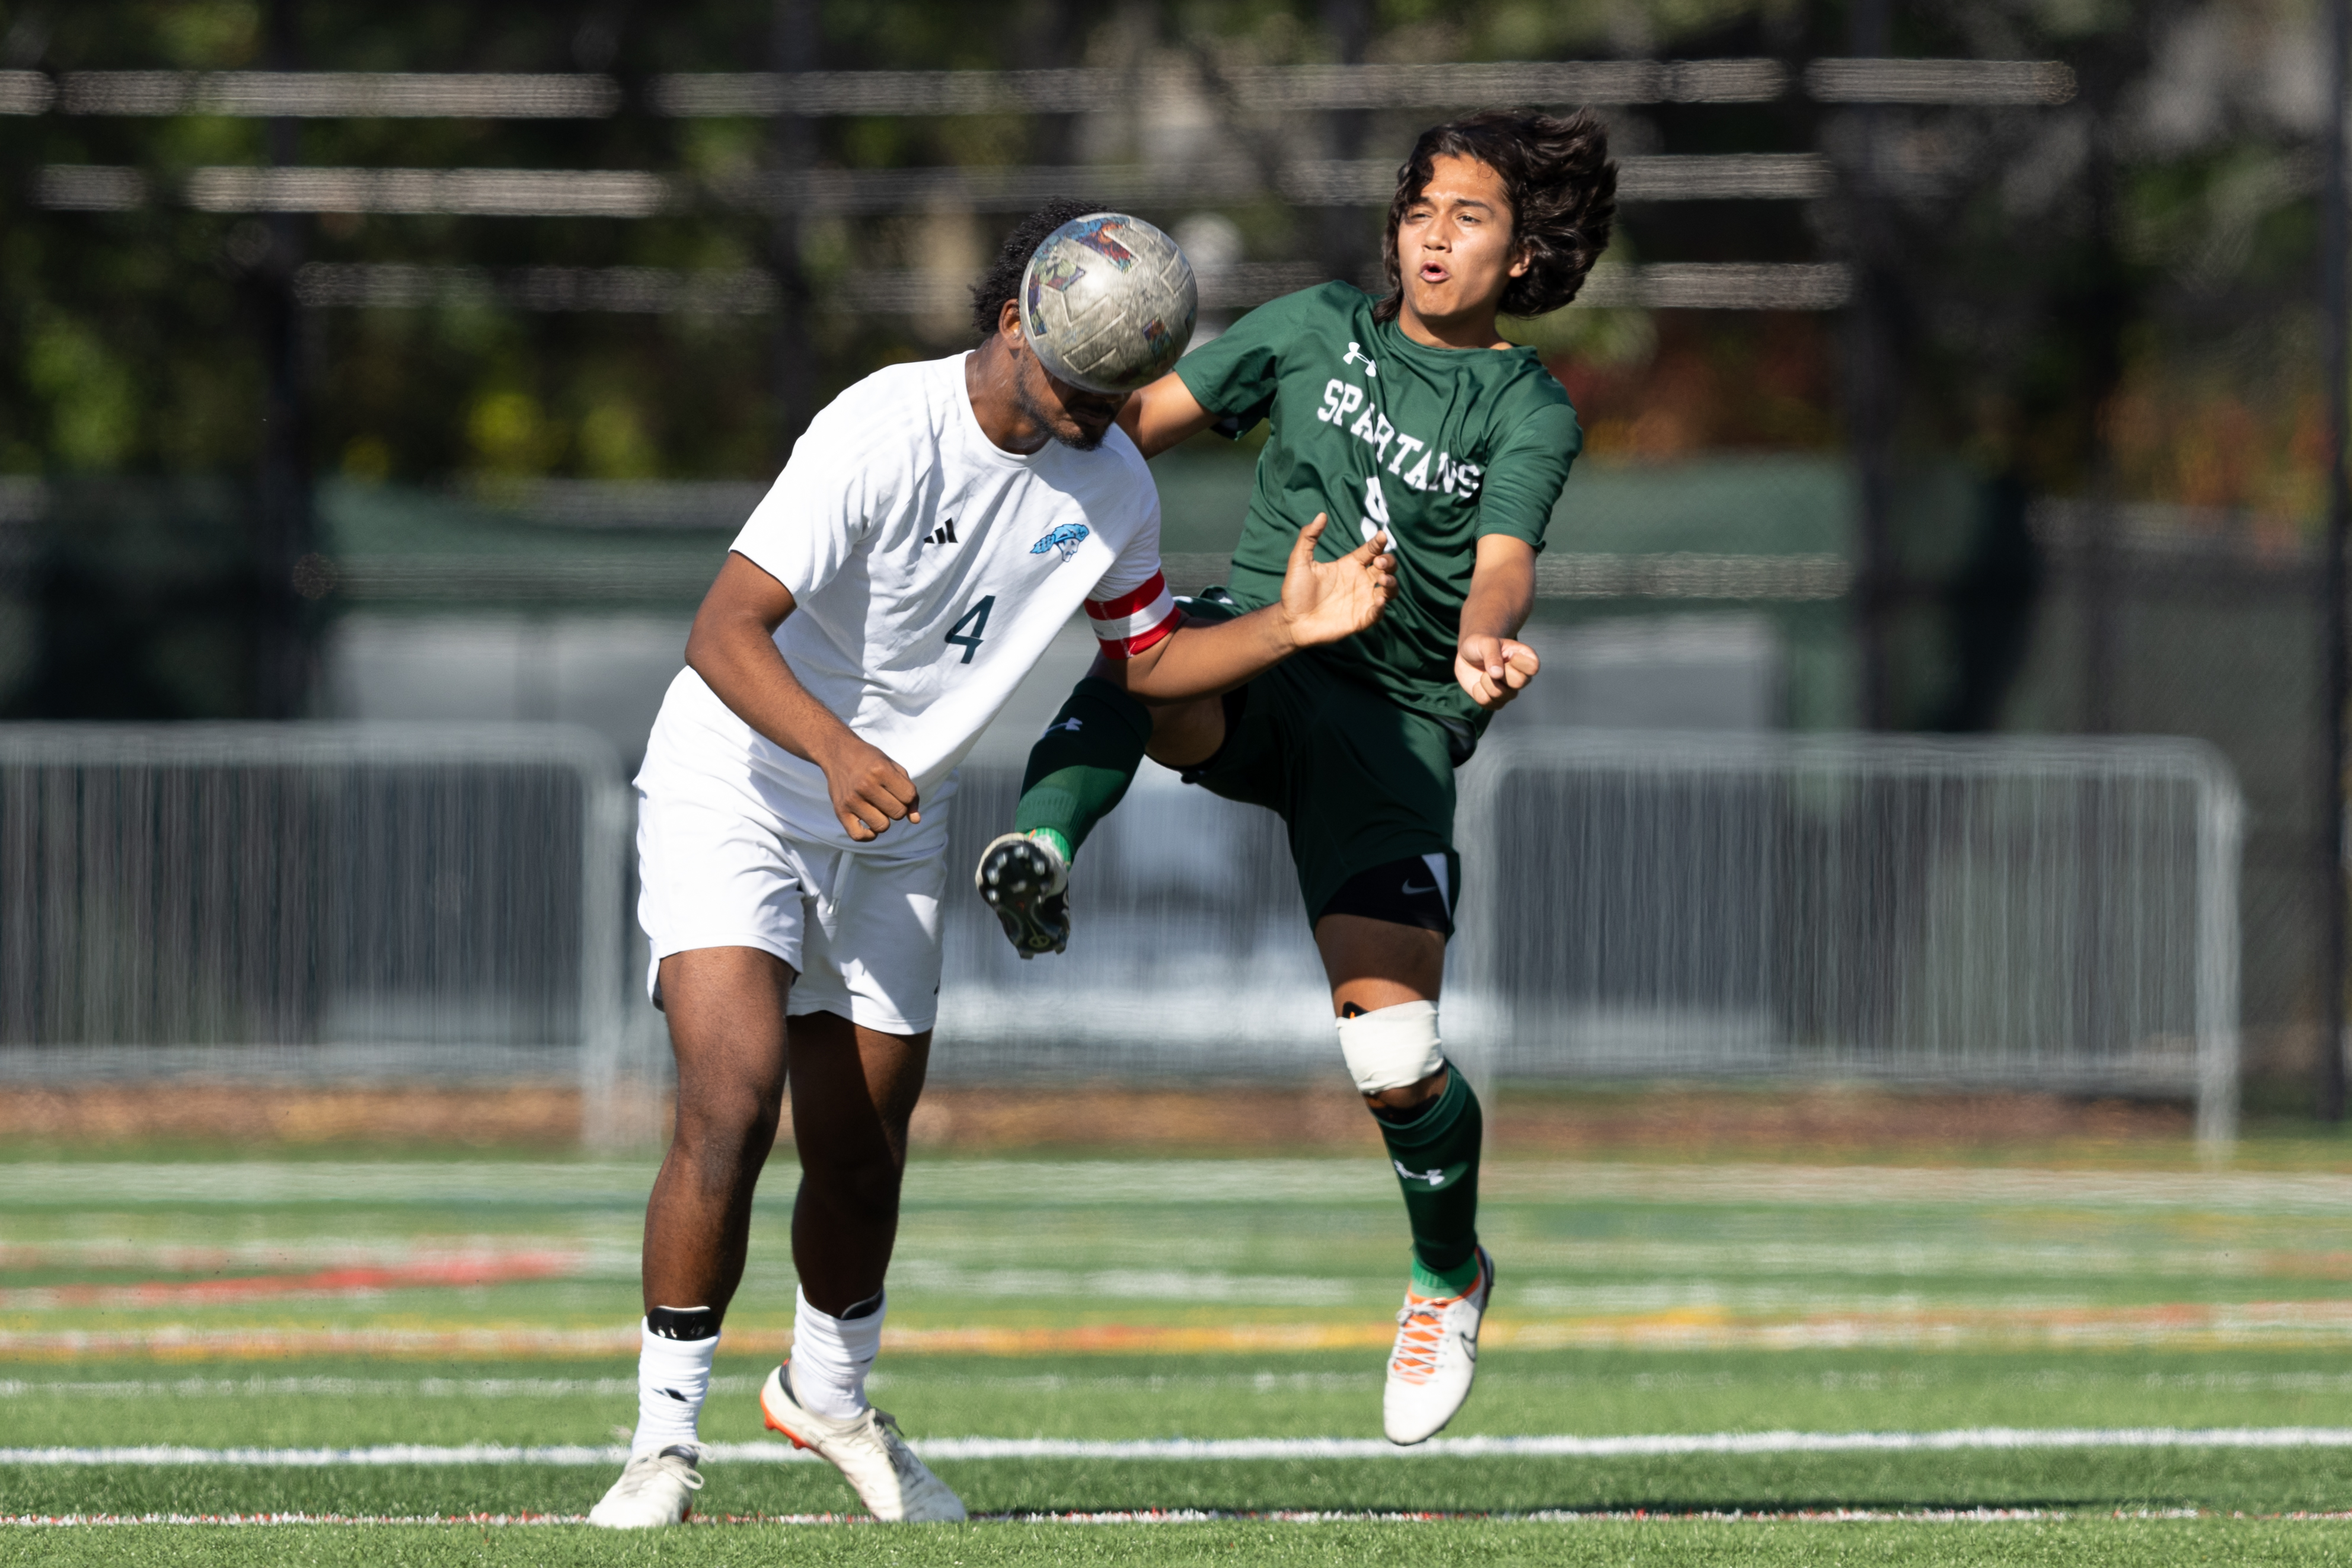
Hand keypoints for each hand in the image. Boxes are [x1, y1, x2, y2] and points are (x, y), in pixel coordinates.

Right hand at [814, 733, 920, 840]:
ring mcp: (851, 800)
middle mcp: (865, 785)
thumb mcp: (893, 767)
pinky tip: (870, 824)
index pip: (909, 796)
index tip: (899, 789)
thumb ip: (909, 791)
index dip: (908, 795)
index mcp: (880, 770)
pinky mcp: (840, 811)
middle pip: (898, 813)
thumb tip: (916, 820)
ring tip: (877, 808)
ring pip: (882, 826)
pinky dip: (868, 835)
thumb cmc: (870, 761)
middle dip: (898, 807)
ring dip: (884, 820)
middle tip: (887, 798)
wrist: (838, 754)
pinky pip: (859, 836)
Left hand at [1277, 514, 1396, 648]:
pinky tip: (1378, 601)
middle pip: (1386, 567)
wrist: (1290, 621)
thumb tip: (1321, 514)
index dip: (1379, 542)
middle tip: (1378, 562)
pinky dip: (1382, 607)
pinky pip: (1378, 613)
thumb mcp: (1299, 560)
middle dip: (1389, 562)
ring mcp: (1362, 600)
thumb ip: (1308, 537)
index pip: (1371, 550)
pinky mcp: (1360, 619)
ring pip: (1389, 589)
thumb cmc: (1294, 591)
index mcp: (1349, 565)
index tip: (1381, 536)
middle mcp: (1360, 581)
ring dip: (1391, 583)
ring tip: (1382, 580)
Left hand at [1456, 634, 1538, 709]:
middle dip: (1500, 673)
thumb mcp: (1486, 643)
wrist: (1466, 657)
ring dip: (1486, 682)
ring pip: (1502, 695)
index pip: (1533, 668)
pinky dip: (1478, 693)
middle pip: (1518, 682)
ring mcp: (1510, 691)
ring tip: (1483, 673)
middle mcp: (1521, 677)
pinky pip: (1490, 704)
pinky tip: (1478, 684)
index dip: (1518, 662)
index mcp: (1525, 659)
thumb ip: (1492, 655)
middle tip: (1491, 665)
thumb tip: (1497, 675)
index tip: (1508, 654)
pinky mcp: (1497, 701)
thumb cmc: (1480, 646)